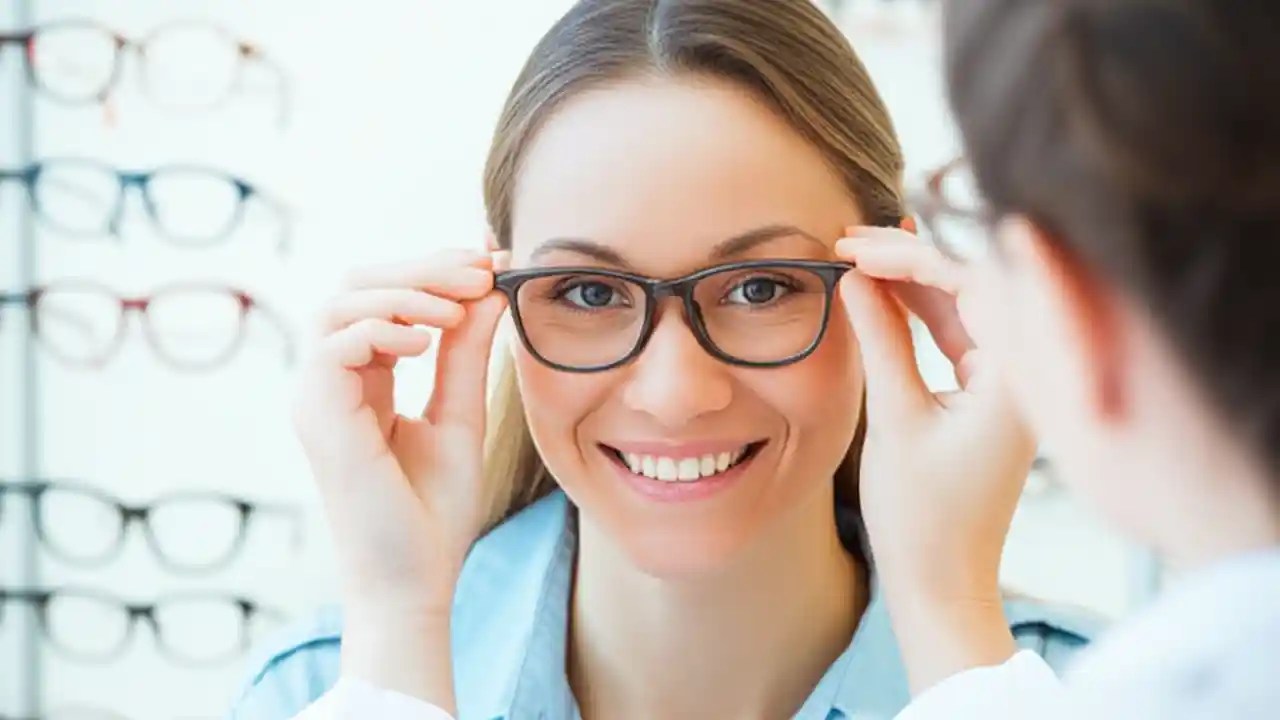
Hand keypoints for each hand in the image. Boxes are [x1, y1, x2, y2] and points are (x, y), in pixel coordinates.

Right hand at [290, 247, 507, 708]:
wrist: (415, 579)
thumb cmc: (434, 510)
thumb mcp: (462, 413)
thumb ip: (468, 351)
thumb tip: (489, 286)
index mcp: (364, 377)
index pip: (385, 296)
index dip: (434, 268)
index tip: (490, 258)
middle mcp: (332, 380)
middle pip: (357, 285)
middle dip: (421, 267)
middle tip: (478, 268)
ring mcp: (318, 397)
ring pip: (339, 304)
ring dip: (403, 292)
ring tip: (456, 307)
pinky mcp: (317, 416)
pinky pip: (334, 345)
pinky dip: (380, 330)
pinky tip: (425, 346)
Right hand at [836, 224, 1035, 691]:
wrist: (942, 582)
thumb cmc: (922, 517)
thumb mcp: (894, 421)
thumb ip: (880, 341)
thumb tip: (853, 278)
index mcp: (1019, 379)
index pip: (974, 283)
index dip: (910, 257)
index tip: (855, 249)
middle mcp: (1028, 372)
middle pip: (973, 284)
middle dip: (909, 258)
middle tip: (847, 241)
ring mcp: (1012, 382)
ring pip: (964, 305)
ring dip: (911, 280)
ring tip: (856, 253)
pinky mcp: (991, 394)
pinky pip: (959, 333)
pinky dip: (921, 311)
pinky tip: (884, 287)